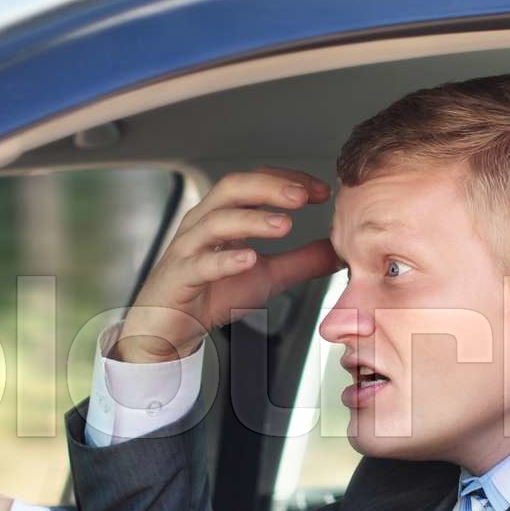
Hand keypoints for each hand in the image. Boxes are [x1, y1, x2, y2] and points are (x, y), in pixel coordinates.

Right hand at [116, 166, 337, 363]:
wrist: (171, 329)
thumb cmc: (213, 294)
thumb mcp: (267, 276)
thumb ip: (301, 261)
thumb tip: (338, 251)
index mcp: (224, 215)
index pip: (255, 183)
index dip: (287, 181)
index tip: (321, 191)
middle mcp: (202, 224)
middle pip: (232, 189)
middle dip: (269, 187)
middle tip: (302, 196)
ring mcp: (188, 249)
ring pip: (215, 221)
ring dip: (252, 220)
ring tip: (285, 225)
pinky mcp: (179, 278)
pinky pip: (200, 263)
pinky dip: (225, 259)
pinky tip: (249, 259)